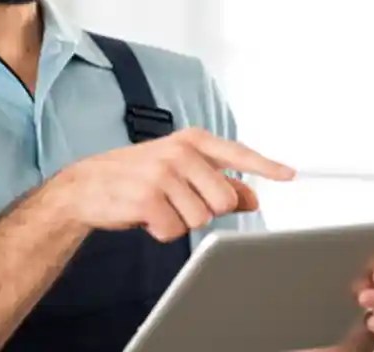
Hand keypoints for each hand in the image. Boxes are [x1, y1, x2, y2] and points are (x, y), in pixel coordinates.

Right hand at [57, 127, 294, 241]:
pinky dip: (161, 231)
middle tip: (175, 201)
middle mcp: (179, 153)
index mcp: (190, 142)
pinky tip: (144, 216)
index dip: (265, 166)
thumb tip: (252, 196)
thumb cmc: (131, 176)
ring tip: (157, 206)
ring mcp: (163, 174)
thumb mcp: (176, 172)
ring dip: (179, 221)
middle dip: (204, 209)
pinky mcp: (148, 198)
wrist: (84, 187)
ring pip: (201, 218)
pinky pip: (175, 230)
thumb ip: (217, 183)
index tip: (289, 174)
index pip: (237, 154)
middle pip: (225, 199)